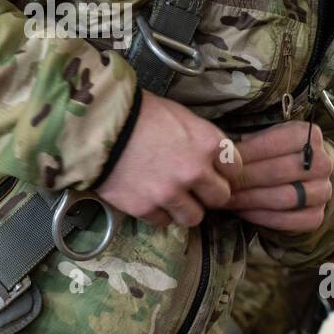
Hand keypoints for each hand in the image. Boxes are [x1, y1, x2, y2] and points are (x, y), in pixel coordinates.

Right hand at [94, 91, 239, 227]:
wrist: (98, 125)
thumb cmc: (139, 112)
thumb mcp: (179, 115)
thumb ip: (200, 139)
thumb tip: (208, 157)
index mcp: (208, 143)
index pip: (235, 169)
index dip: (224, 171)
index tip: (214, 171)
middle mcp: (195, 171)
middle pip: (220, 198)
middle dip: (209, 194)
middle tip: (195, 188)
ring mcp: (170, 193)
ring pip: (194, 217)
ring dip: (185, 209)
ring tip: (171, 198)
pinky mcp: (146, 208)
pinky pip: (162, 221)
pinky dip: (156, 212)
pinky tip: (147, 197)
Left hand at [218, 119, 333, 232]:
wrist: (300, 177)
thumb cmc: (272, 154)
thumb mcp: (263, 138)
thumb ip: (248, 143)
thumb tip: (223, 155)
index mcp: (309, 135)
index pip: (274, 143)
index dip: (245, 154)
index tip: (221, 162)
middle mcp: (323, 162)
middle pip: (278, 172)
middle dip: (244, 179)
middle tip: (219, 184)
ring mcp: (324, 190)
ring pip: (285, 197)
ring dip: (250, 199)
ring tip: (227, 199)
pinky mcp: (317, 216)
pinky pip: (290, 220)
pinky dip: (263, 217)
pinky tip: (243, 212)